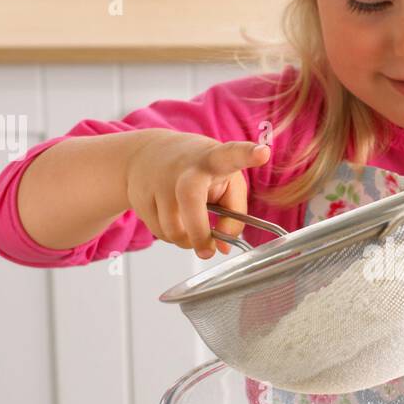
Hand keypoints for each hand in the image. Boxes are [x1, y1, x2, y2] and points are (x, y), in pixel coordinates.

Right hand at [124, 131, 269, 255]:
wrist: (144, 154)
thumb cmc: (197, 169)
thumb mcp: (224, 179)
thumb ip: (235, 213)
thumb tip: (223, 247)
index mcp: (213, 159)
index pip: (230, 154)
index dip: (247, 154)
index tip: (263, 153)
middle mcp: (184, 168)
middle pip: (190, 198)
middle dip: (199, 231)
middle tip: (208, 251)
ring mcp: (159, 181)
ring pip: (174, 229)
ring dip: (187, 241)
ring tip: (192, 228)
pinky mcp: (140, 197)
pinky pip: (160, 233)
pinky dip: (171, 236)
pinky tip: (174, 220)